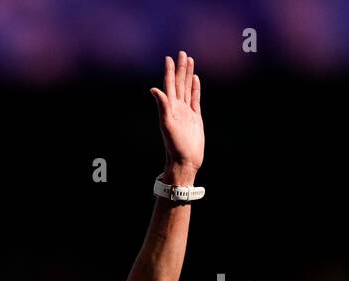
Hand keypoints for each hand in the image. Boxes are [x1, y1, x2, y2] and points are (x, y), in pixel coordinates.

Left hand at [149, 51, 203, 175]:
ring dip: (187, 75)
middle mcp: (177, 108)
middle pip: (179, 83)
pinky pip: (195, 98)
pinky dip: (194, 88)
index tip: (169, 57)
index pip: (169, 85)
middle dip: (180, 68)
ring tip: (189, 61)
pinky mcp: (195, 117)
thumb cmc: (175, 145)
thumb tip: (153, 89)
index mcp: (170, 108)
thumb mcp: (167, 124)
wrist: (185, 160)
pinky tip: (195, 79)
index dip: (169, 71)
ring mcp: (186, 112)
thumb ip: (162, 106)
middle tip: (181, 53)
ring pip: (187, 88)